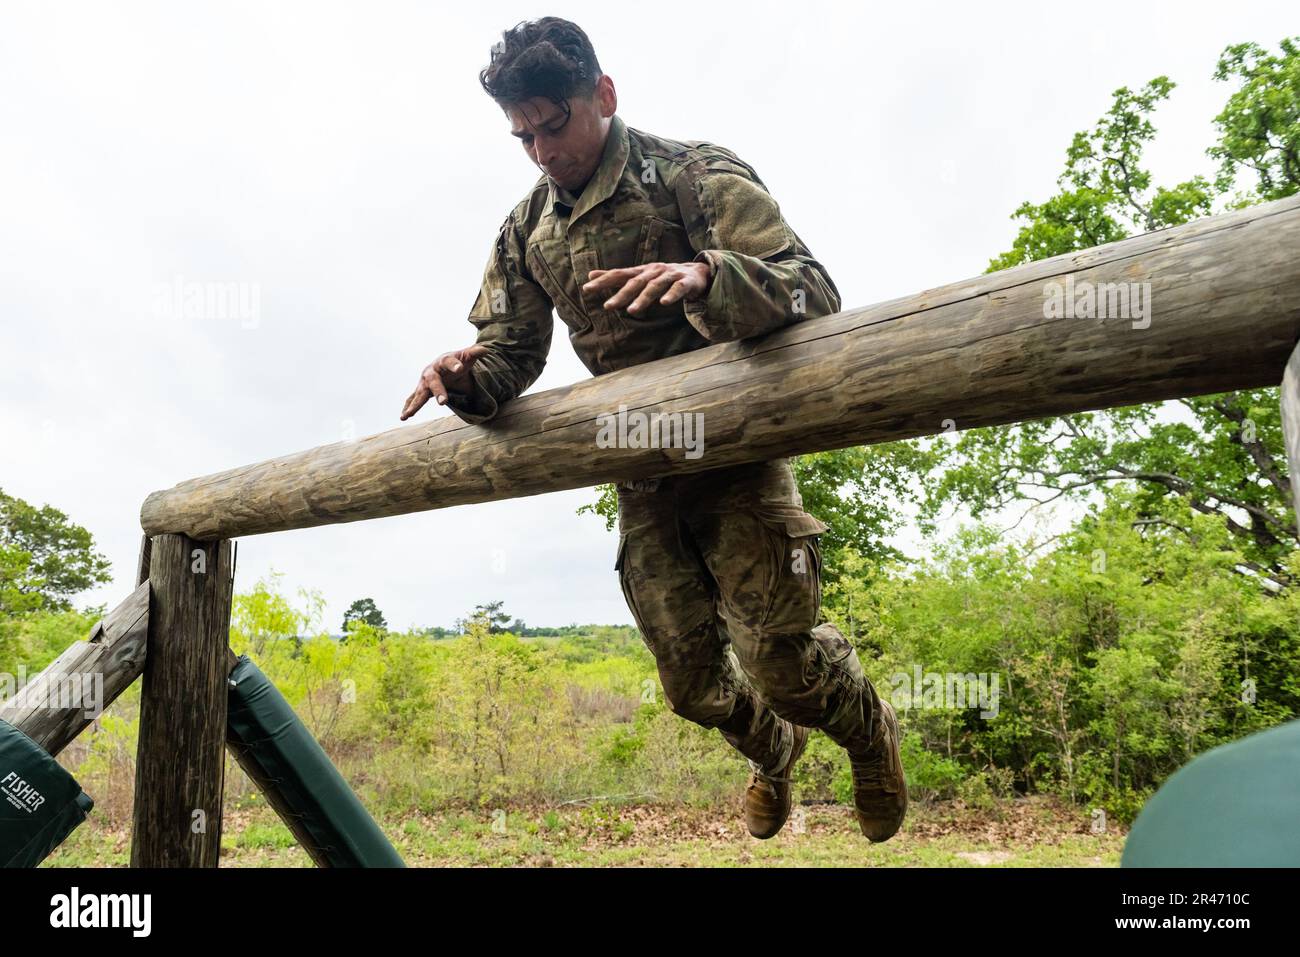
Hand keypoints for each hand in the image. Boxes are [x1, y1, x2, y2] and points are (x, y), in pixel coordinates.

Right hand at [399, 344, 488, 420]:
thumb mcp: (467, 357)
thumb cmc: (457, 361)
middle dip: (438, 391)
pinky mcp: (422, 390)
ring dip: (414, 405)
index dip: (454, 364)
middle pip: (434, 382)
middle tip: (444, 403)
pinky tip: (404, 417)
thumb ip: (475, 353)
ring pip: (420, 394)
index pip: (449, 362)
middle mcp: (431, 372)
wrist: (445, 364)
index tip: (460, 368)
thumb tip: (486, 350)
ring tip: (407, 415)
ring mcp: (424, 382)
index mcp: (443, 361)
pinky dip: (409, 407)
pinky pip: (413, 399)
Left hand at [582, 261, 711, 316]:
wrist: (697, 273)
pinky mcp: (685, 282)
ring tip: (632, 311)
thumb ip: (616, 277)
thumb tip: (590, 275)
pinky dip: (671, 295)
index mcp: (641, 271)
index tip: (586, 289)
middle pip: (635, 283)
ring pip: (654, 286)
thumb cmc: (663, 277)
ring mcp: (669, 275)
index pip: (619, 275)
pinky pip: (677, 289)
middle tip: (608, 306)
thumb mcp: (639, 275)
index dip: (603, 281)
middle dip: (621, 294)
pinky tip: (664, 303)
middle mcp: (653, 271)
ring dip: (643, 298)